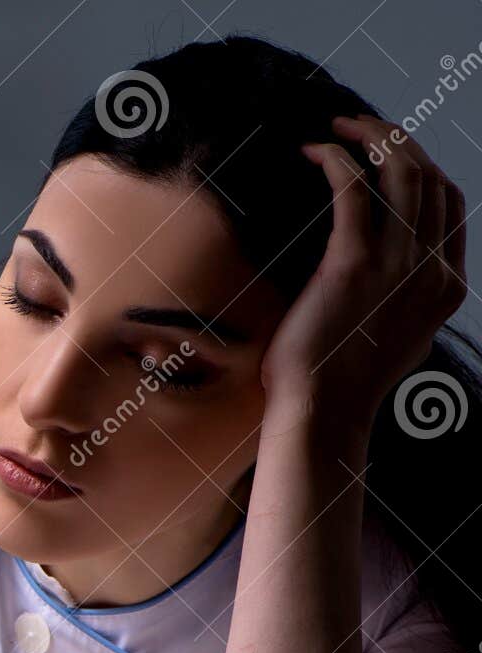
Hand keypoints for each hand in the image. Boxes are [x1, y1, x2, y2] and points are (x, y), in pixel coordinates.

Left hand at [260, 114, 467, 434]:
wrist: (321, 415)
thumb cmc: (339, 384)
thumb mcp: (394, 339)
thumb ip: (403, 300)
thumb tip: (387, 274)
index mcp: (447, 286)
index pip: (452, 203)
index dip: (423, 165)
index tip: (388, 150)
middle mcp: (432, 270)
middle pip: (431, 177)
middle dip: (397, 138)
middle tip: (358, 124)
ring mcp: (398, 265)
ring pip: (401, 173)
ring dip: (370, 137)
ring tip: (338, 127)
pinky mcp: (353, 264)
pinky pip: (355, 191)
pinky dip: (337, 161)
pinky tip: (315, 152)